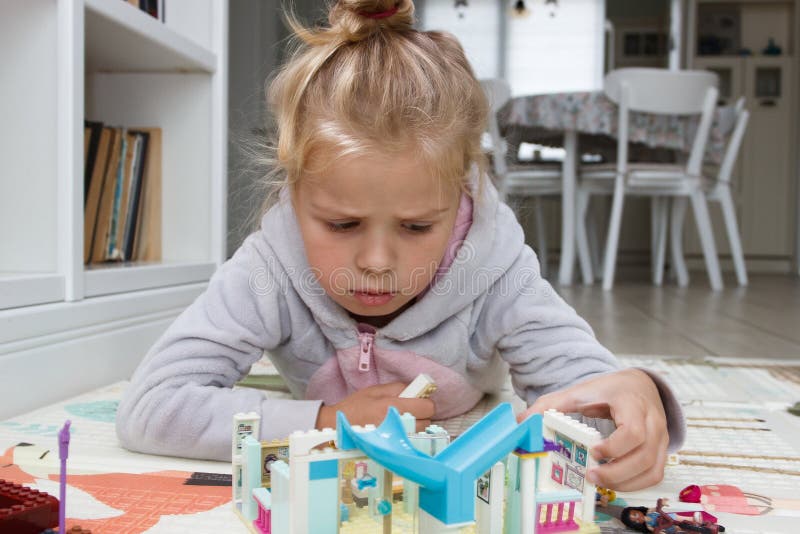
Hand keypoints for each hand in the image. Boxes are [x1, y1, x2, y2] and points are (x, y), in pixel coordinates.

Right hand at [315, 382, 434, 431]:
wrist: (335, 426)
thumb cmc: (355, 406)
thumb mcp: (375, 390)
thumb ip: (398, 387)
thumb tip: (416, 389)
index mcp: (392, 406)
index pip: (427, 407)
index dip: (425, 402)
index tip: (418, 401)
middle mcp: (396, 424)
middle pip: (427, 422)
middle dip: (422, 415)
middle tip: (409, 411)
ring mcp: (394, 439)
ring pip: (420, 433)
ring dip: (416, 427)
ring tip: (401, 422)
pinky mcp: (391, 449)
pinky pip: (410, 442)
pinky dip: (408, 437)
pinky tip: (397, 432)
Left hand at [517, 368, 667, 491]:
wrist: (638, 385)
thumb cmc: (608, 391)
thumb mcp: (578, 392)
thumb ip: (550, 406)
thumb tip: (521, 421)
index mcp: (632, 403)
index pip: (633, 431)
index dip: (614, 447)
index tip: (594, 451)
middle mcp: (652, 421)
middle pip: (643, 456)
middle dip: (616, 472)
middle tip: (592, 476)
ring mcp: (661, 437)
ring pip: (652, 469)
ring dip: (625, 482)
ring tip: (599, 482)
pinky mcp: (662, 450)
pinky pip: (655, 475)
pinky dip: (636, 484)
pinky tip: (614, 483)